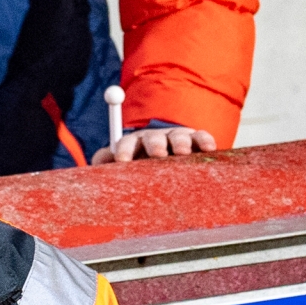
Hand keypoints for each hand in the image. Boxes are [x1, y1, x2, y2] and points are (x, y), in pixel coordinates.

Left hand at [90, 126, 216, 163]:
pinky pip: (202, 137)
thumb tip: (96, 165)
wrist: (169, 159)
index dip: (124, 151)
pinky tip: (209, 148)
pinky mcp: (198, 140)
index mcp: (134, 143)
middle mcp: (155, 137)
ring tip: (181, 153)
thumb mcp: (124, 165)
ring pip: (178, 137)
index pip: (126, 143)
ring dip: (179, 143)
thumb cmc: (140, 167)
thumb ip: (107, 162)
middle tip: (157, 154)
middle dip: (154, 145)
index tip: (122, 161)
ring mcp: (177, 137)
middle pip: (152, 137)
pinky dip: (205, 141)